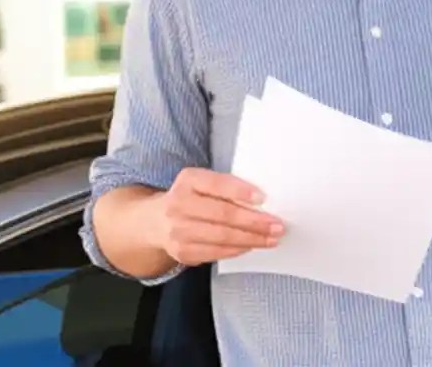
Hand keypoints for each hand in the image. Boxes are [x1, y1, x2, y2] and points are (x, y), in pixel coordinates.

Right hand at [154, 167, 283, 265]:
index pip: (217, 183)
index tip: (263, 198)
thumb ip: (224, 187)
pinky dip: (238, 249)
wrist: (154, 221)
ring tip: (271, 238)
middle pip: (223, 215)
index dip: (240, 191)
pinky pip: (216, 252)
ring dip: (251, 239)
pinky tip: (251, 245)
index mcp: (188, 180)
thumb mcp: (201, 183)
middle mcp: (179, 204)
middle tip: (277, 225)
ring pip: (222, 237)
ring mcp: (178, 231)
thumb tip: (262, 201)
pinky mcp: (182, 252)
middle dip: (254, 222)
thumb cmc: (189, 198)